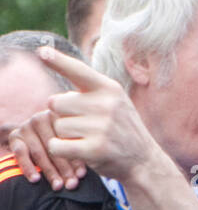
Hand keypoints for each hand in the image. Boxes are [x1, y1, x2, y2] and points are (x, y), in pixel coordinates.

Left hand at [9, 47, 160, 187]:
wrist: (144, 159)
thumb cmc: (122, 128)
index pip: (78, 70)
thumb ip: (89, 94)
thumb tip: (53, 98)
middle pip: (57, 102)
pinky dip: (60, 149)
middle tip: (83, 124)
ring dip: (65, 135)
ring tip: (86, 138)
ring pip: (57, 126)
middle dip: (63, 114)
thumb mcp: (114, 102)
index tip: (41, 50)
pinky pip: (57, 145)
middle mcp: (106, 104)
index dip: (57, 60)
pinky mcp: (94, 149)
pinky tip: (77, 151)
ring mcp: (101, 127)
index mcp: (110, 88)